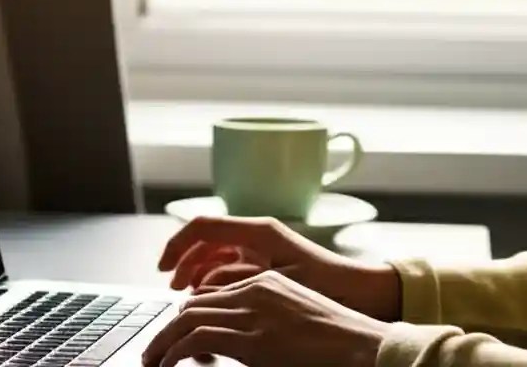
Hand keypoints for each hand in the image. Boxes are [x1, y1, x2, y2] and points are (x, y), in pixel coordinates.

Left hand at [141, 270, 390, 366]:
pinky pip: (195, 339)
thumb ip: (267, 323)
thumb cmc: (340, 342)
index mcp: (269, 282)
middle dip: (167, 329)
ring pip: (186, 318)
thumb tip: (244, 344)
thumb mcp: (298, 320)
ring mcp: (253, 310)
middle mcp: (256, 289)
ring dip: (162, 342)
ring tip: (153, 361)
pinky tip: (167, 365)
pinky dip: (173, 353)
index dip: (189, 317)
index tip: (178, 339)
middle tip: (155, 352)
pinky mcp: (251, 336)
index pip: (212, 292)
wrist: (363, 348)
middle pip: (193, 302)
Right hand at [158, 216, 400, 320]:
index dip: (176, 245)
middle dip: (185, 264)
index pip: (203, 227)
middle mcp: (258, 234)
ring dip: (199, 275)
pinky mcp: (269, 264)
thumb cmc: (328, 284)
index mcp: (259, 231)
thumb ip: (236, 280)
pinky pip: (232, 267)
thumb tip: (200, 287)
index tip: (162, 269)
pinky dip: (217, 281)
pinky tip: (214, 300)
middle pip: (206, 242)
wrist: (364, 291)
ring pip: (217, 257)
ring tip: (191, 298)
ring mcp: (263, 248)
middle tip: (175, 290)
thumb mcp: (276, 282)